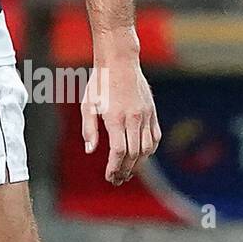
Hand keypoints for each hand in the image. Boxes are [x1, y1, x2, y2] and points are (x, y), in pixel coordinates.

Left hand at [81, 52, 160, 184]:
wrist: (120, 61)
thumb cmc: (99, 82)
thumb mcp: (87, 104)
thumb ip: (89, 129)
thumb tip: (90, 151)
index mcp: (115, 117)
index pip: (119, 151)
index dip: (115, 167)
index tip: (109, 177)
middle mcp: (133, 118)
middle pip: (133, 154)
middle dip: (125, 170)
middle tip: (117, 179)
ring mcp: (146, 116)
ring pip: (147, 148)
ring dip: (138, 163)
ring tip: (127, 171)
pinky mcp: (152, 112)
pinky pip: (155, 138)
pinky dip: (149, 150)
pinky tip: (140, 156)